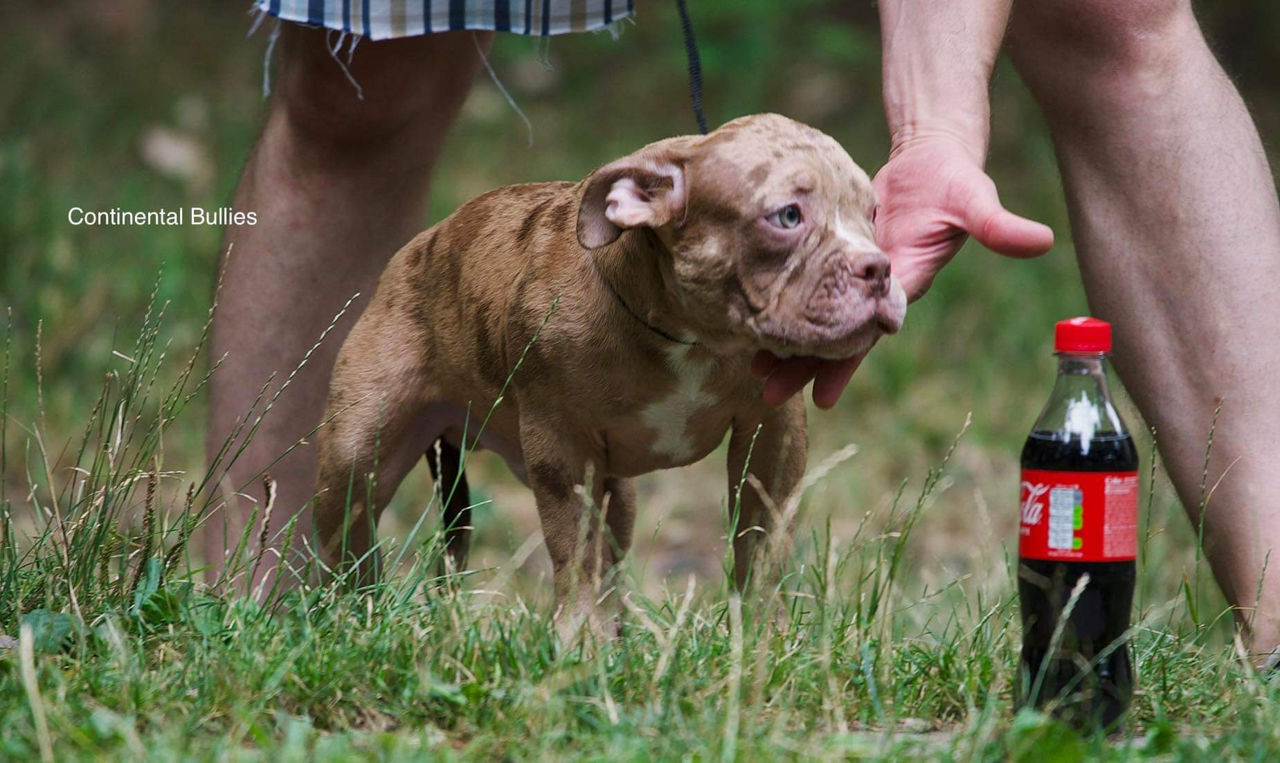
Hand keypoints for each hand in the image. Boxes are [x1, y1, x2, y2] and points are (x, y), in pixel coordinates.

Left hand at [752, 135, 1053, 408]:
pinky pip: (808, 290)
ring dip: (786, 342)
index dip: (847, 363)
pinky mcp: (838, 258)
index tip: (823, 394)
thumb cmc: (957, 180)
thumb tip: (1043, 240)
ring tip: (751, 367)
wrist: (933, 157)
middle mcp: (877, 290)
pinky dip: (783, 304)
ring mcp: (856, 277)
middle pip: (835, 337)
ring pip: (817, 318)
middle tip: (766, 393)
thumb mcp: (976, 202)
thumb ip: (1000, 227)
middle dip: (804, 366)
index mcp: (904, 285)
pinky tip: (752, 317)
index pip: (870, 334)